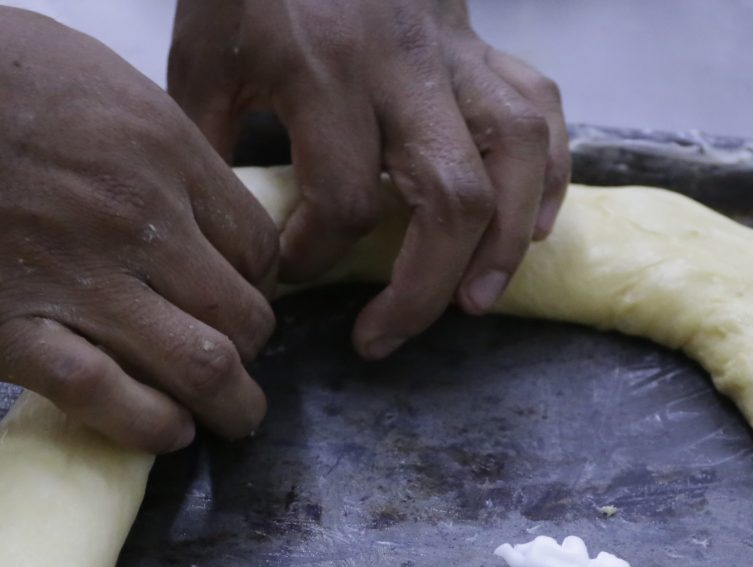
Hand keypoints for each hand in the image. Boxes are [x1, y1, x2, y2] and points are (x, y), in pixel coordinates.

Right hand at [0, 1, 280, 452]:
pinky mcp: (3, 332)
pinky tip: (158, 433)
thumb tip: (165, 184)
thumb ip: (131, 137)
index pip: (254, 245)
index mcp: (153, 145)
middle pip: (243, 313)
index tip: (232, 303)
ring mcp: (71, 276)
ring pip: (203, 366)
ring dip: (227, 407)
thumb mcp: (69, 72)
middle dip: (251, 354)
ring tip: (223, 423)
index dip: (253, 286)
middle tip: (234, 374)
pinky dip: (151, 428)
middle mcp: (131, 215)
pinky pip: (113, 401)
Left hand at [168, 0, 568, 359]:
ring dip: (505, 243)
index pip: (345, 197)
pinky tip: (531, 230)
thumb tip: (229, 245)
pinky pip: (541, 110)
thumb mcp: (204, 60)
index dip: (318, 257)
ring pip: (516, 156)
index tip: (291, 273)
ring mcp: (455, 52)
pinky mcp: (482, 43)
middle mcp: (403, 66)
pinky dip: (549, 175)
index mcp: (323, 69)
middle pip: (451, 195)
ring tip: (475, 302)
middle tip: (384, 336)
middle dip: (424, 286)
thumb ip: (213, 148)